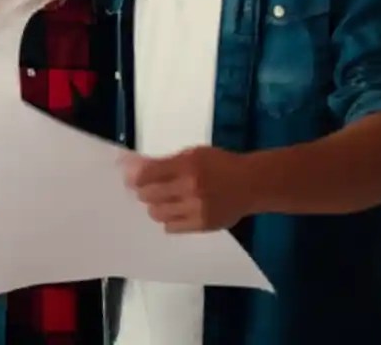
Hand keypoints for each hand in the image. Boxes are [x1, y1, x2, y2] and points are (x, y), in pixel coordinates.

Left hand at [122, 146, 256, 232]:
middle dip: (143, 191)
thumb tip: (133, 165)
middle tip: (148, 189)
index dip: (134, 177)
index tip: (130, 178)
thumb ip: (164, 161)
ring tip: (164, 201)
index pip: (148, 174)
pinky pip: (171, 227)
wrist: (250, 184)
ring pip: (157, 213)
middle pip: (148, 195)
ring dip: (155, 206)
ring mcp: (196, 209)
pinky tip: (176, 211)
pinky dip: (168, 220)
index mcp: (187, 166)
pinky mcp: (202, 226)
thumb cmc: (219, 164)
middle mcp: (190, 188)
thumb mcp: (193, 154)